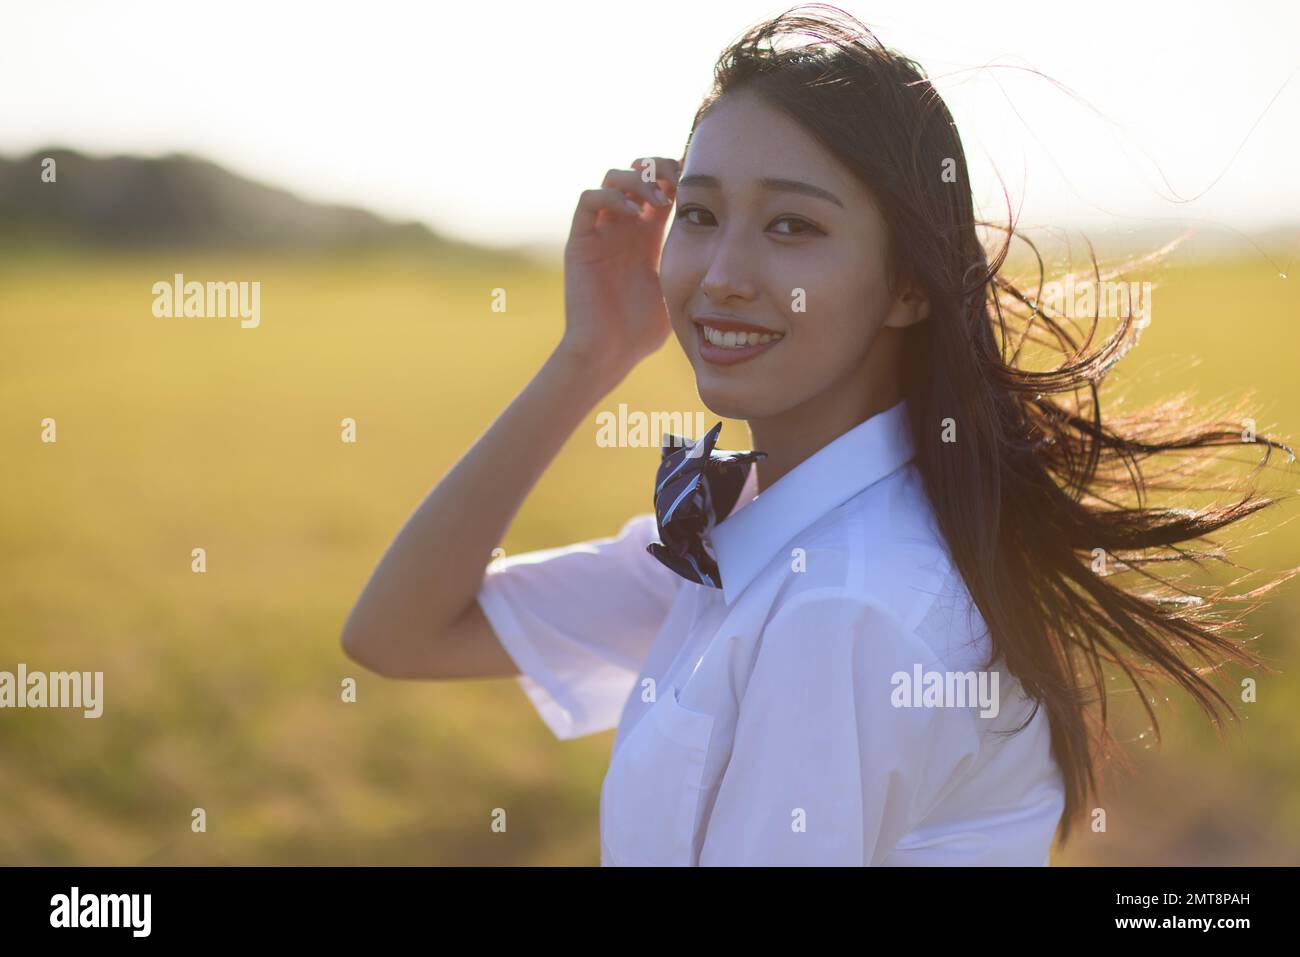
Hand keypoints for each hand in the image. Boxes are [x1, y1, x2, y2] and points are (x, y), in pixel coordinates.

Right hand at [559, 156, 679, 375]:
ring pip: (612, 177)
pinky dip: (612, 197)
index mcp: (647, 234)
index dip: (678, 175)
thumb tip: (730, 250)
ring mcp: (600, 232)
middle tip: (679, 182)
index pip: (661, 185)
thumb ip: (693, 261)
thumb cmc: (643, 330)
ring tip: (659, 201)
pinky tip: (634, 214)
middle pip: (636, 171)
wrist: (610, 353)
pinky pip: (588, 200)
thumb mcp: (678, 287)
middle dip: (659, 168)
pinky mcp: (580, 241)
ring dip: (638, 180)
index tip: (699, 184)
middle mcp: (623, 227)